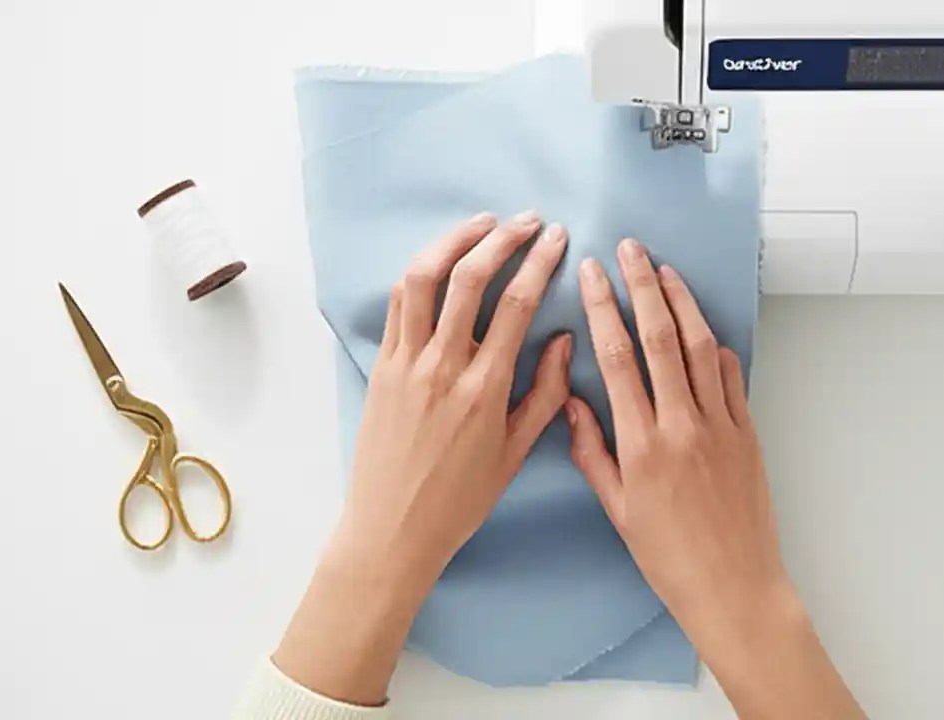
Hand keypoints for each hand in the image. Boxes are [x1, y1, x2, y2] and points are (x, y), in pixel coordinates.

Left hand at [274, 211, 570, 705]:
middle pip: (470, 278)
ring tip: (482, 224)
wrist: (392, 529)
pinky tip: (440, 259)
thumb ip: (544, 393)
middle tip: (527, 221)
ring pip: (424, 278)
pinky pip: (398, 304)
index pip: (517, 304)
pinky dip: (420, 271)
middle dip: (503, 238)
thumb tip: (562, 339)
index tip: (557, 238)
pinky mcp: (381, 367)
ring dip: (454, 241)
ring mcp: (405, 362)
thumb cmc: (460, 500)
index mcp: (484, 388)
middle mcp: (442, 366)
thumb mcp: (516, 453)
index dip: (540, 262)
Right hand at [567, 239, 863, 719]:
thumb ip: (591, 451)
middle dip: (642, 285)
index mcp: (642, 443)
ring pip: (701, 346)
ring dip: (682, 301)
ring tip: (664, 269)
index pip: (618, 357)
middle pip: (660, 337)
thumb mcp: (617, 509)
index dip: (604, 307)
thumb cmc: (669, 557)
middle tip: (629, 247)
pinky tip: (703, 326)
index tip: (591, 273)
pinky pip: (732, 376)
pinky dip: (716, 345)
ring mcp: (721, 425)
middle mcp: (682, 424)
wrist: (734, 587)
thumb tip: (572, 401)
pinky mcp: (748, 433)